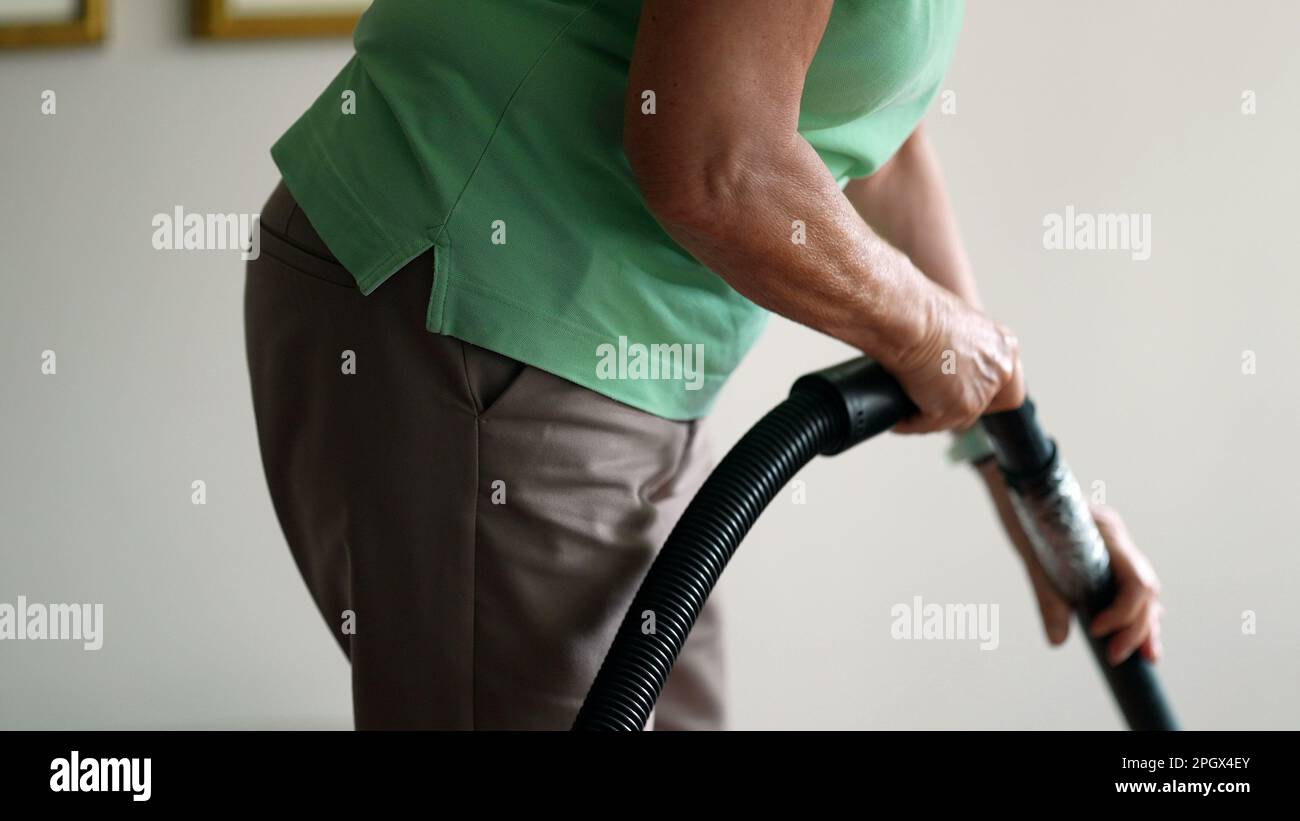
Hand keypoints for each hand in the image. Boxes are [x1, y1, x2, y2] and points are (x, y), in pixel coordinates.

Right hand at [890, 284, 1025, 433]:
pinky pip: (929, 425)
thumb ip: (960, 348)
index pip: (1007, 382)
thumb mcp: (950, 326)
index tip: (964, 391)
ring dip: (931, 416)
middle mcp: (1000, 369)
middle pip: (984, 406)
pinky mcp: (959, 409)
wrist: (908, 318)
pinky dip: (911, 423)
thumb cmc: (920, 311)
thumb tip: (943, 366)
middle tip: (933, 403)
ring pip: (956, 419)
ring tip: (908, 409)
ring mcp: (982, 391)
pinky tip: (899, 418)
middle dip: (958, 406)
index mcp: (1002, 344)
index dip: (986, 391)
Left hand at [977, 461, 1163, 664]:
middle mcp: (1118, 536)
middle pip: (1147, 590)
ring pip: (1144, 587)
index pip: (1137, 583)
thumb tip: (1058, 641)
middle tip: (1117, 657)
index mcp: (1107, 533)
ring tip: (1145, 654)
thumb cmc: (1022, 508)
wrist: (1014, 475)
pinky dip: (1134, 607)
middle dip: (1138, 628)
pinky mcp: (1105, 549)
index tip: (1096, 633)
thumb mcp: (1032, 555)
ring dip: (1144, 622)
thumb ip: (1048, 596)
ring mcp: (1115, 542)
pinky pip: (1130, 581)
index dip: (1124, 615)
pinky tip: (1137, 631)